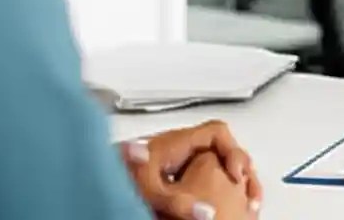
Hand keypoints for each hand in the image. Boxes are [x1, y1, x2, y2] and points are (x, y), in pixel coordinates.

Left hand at [123, 121, 261, 215]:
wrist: (94, 180)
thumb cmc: (116, 176)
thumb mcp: (149, 191)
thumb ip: (176, 202)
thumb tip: (207, 214)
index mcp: (176, 142)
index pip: (218, 132)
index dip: (233, 150)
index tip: (236, 174)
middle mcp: (180, 149)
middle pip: (224, 149)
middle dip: (242, 169)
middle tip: (250, 193)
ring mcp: (179, 163)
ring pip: (219, 162)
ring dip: (237, 180)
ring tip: (248, 201)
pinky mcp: (176, 177)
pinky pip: (209, 176)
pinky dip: (224, 187)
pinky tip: (227, 204)